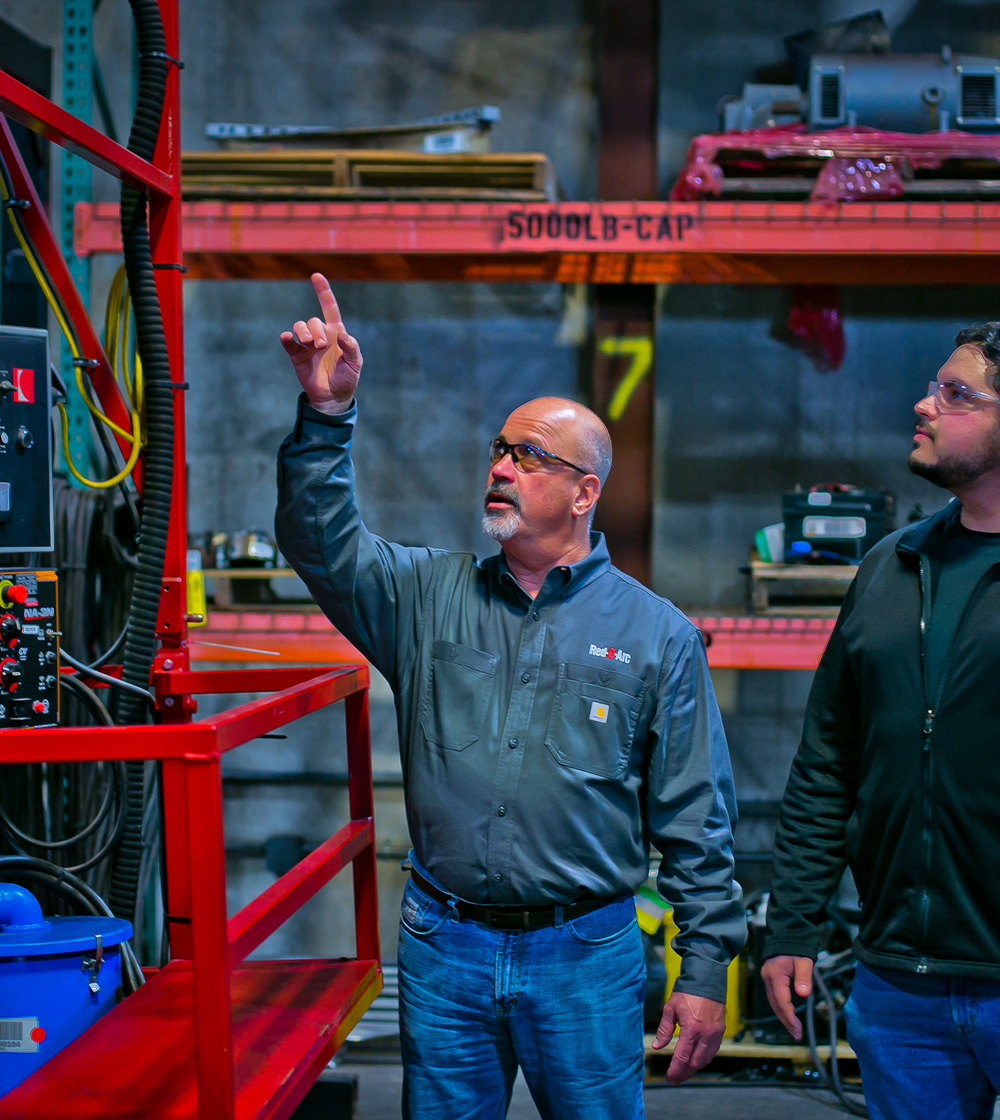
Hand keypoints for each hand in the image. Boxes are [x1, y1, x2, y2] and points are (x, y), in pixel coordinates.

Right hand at [280, 273, 361, 409]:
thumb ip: (352, 347)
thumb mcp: (356, 363)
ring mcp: (307, 345)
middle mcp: (320, 335)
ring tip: (310, 345)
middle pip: (313, 320)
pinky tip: (287, 338)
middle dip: (317, 330)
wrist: (333, 397)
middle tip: (322, 346)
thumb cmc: (347, 378)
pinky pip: (288, 342)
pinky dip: (286, 338)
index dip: (323, 291)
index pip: (329, 307)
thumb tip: (342, 335)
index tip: (316, 276)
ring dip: (304, 332)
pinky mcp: (296, 356)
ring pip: (299, 327)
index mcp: (336, 333)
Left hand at [650, 990, 725, 1084]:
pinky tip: (696, 1060)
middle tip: (675, 1078)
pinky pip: (712, 1051)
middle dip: (684, 1073)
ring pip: (705, 1060)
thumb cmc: (686, 993)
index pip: (682, 1057)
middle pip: (695, 1063)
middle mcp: (705, 1035)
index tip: (669, 1078)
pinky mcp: (720, 1032)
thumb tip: (657, 1046)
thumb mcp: (670, 1008)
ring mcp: (715, 1034)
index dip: (675, 1071)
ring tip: (684, 1072)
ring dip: (694, 1068)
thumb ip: (664, 1030)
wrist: (706, 980)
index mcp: (691, 1029)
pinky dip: (703, 1059)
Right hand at [760, 954, 812, 1040]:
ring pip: (773, 1002)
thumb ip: (803, 976)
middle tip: (797, 1035)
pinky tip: (789, 1015)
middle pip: (775, 1004)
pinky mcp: (769, 979)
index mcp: (775, 974)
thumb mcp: (803, 961)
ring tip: (795, 1030)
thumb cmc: (796, 948)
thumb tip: (804, 994)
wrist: (786, 935)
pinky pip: (774, 997)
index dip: (789, 1016)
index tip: (797, 1029)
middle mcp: (768, 978)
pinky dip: (781, 1008)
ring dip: (783, 1016)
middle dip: (786, 1021)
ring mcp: (767, 979)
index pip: (781, 1000)